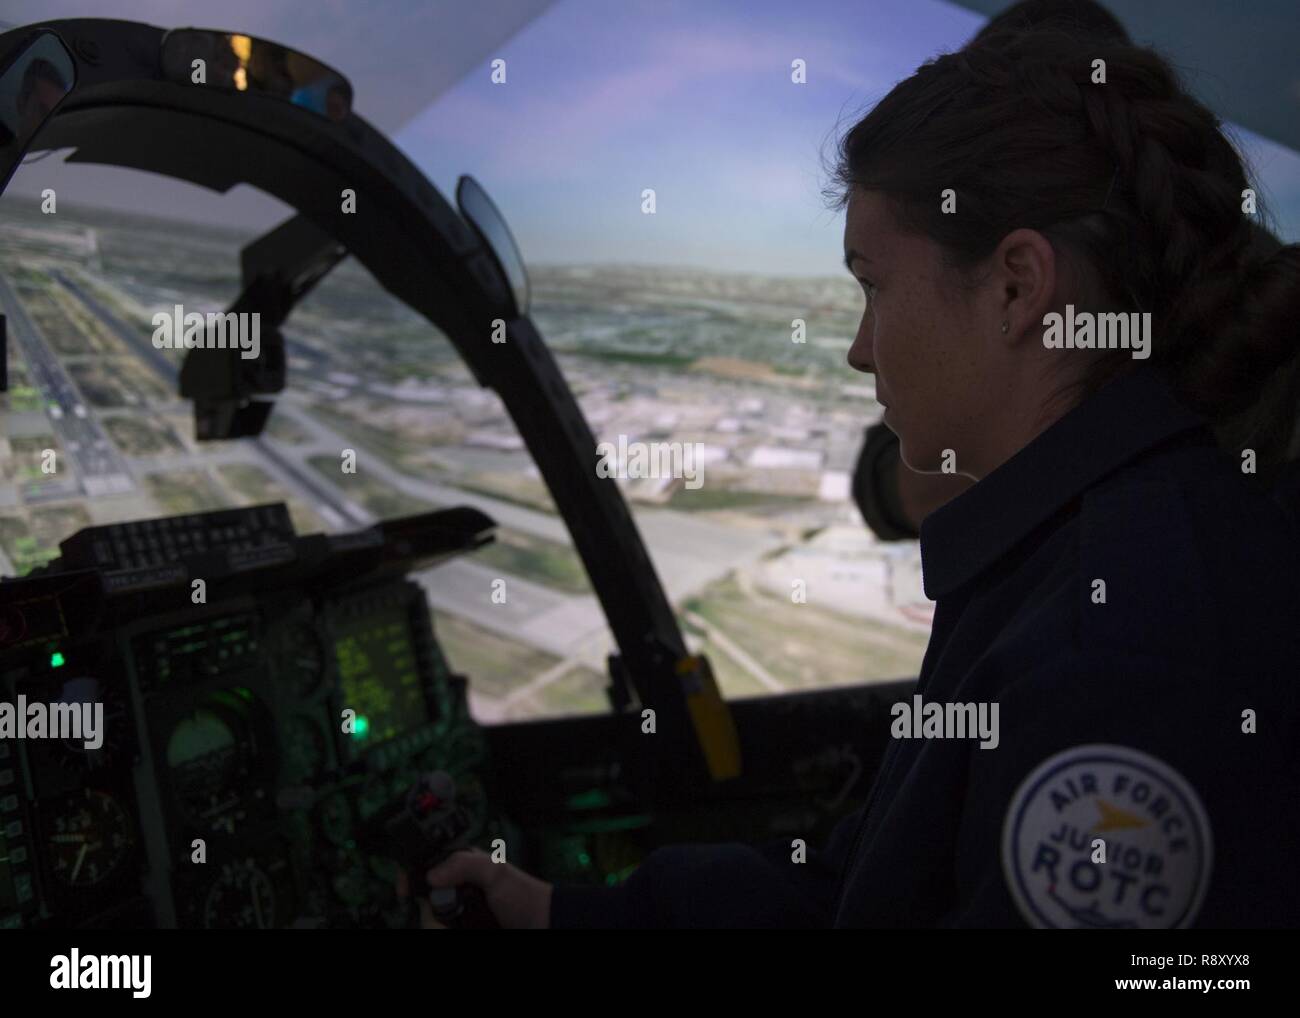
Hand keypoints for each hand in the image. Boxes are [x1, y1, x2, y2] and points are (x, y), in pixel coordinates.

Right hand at [396, 848, 552, 928]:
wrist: (543, 926)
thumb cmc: (523, 896)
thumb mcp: (495, 871)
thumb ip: (463, 865)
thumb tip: (431, 876)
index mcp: (460, 869)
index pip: (423, 870)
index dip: (409, 879)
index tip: (403, 891)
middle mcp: (455, 894)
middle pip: (422, 905)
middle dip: (431, 913)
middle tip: (448, 915)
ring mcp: (457, 918)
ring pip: (430, 924)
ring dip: (439, 926)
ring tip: (458, 926)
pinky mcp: (461, 928)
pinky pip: (441, 930)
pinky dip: (444, 930)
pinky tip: (456, 928)